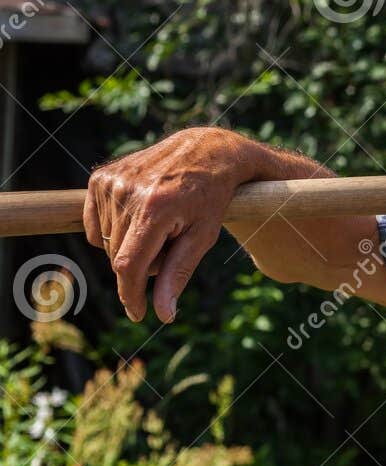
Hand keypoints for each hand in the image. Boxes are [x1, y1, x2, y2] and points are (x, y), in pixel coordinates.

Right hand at [83, 127, 257, 323]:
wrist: (205, 151)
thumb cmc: (210, 198)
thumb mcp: (203, 236)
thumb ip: (178, 274)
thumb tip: (162, 315)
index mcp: (156, 209)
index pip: (129, 265)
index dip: (131, 295)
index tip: (138, 313)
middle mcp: (128, 193)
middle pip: (118, 257)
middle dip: (143, 264)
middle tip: (171, 243)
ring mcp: (110, 183)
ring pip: (106, 244)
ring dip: (130, 245)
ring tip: (159, 225)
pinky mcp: (99, 178)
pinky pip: (95, 226)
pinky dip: (114, 230)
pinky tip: (139, 215)